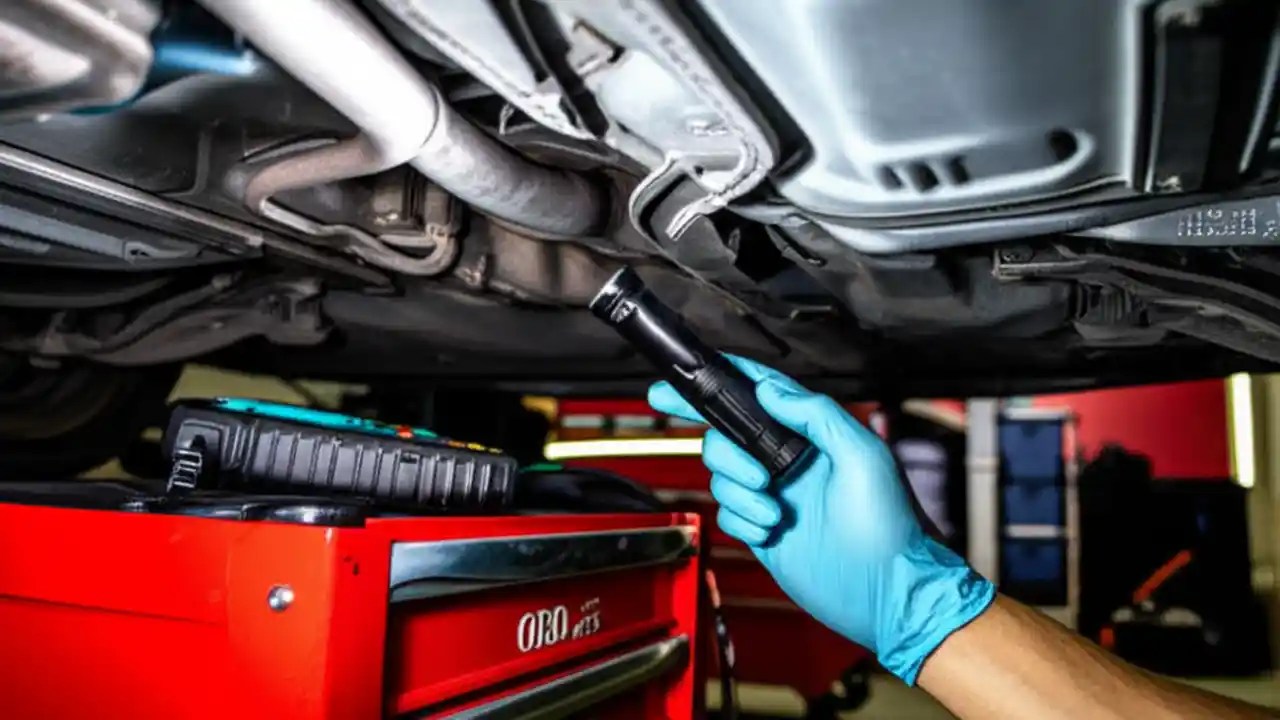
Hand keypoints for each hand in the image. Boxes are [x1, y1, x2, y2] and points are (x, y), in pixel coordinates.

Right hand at [648, 356, 994, 683]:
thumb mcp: (862, 455)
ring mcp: (772, 493)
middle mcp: (787, 459)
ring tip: (775, 512)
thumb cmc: (887, 526)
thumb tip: (771, 390)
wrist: (885, 591)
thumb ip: (817, 414)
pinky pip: (727, 512)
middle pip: (725, 435)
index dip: (720, 382)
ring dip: (742, 494)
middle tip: (758, 477)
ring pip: (722, 475)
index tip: (682, 380)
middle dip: (730, 454)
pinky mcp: (761, 527)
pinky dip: (743, 520)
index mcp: (810, 434)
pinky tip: (773, 530)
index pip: (758, 393)